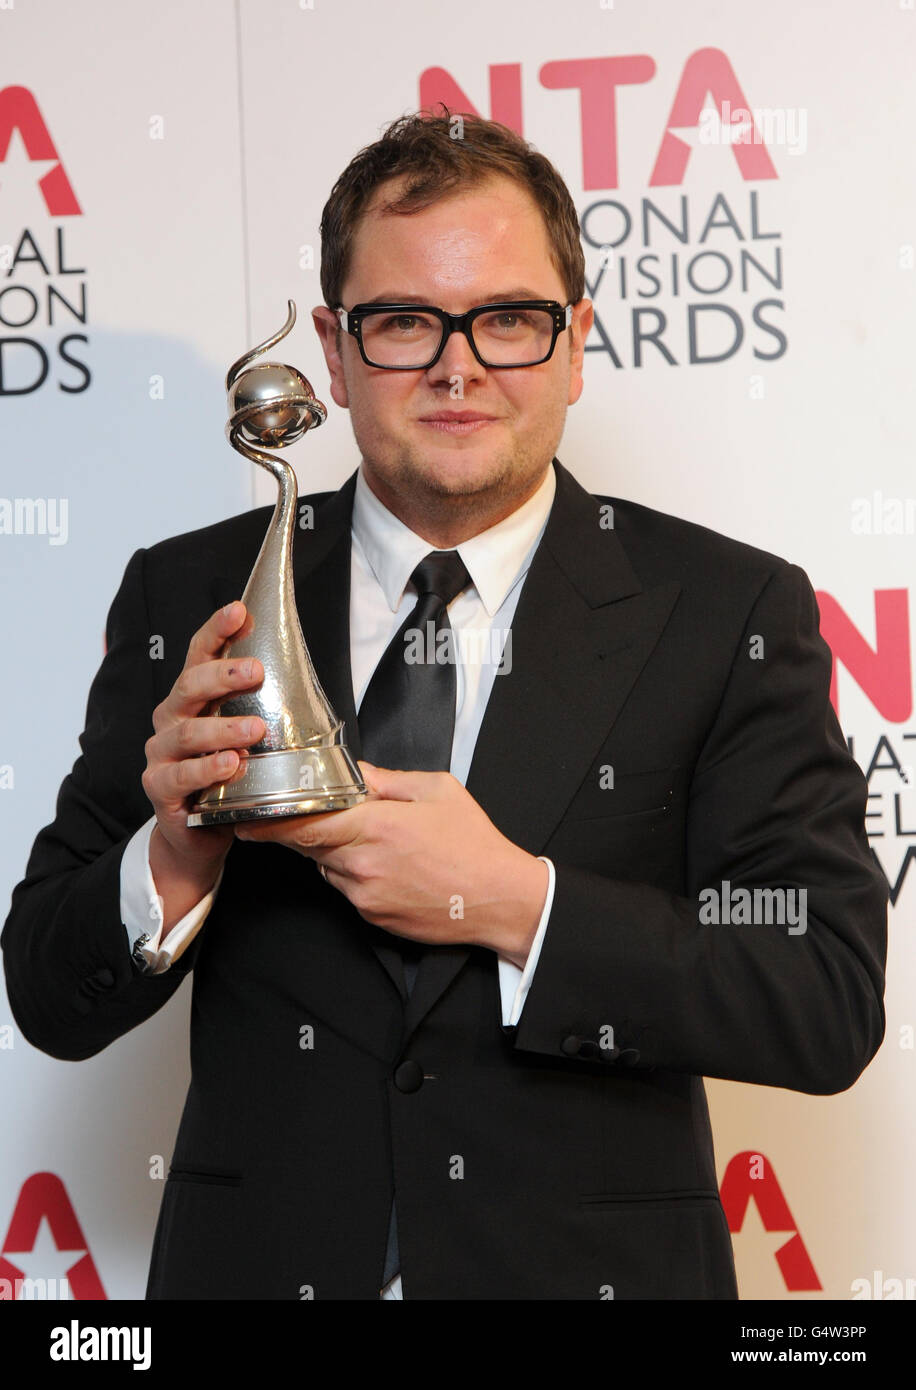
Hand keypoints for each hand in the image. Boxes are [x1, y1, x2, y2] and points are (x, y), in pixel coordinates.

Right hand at [141, 602, 265, 920]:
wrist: (199, 836)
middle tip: (256, 670)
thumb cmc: (228, 779)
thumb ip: (261, 708)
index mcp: (191, 700)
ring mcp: (161, 754)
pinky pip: (181, 775)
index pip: (198, 656)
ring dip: (223, 728)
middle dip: (222, 675)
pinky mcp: (160, 789)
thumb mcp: (245, 739)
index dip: (216, 631)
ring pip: (186, 732)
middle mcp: (170, 720)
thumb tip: (303, 676)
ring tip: (256, 729)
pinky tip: (232, 765)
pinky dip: (208, 769)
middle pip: (189, 687)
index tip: (239, 610)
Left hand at [235, 762, 548, 965]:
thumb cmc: (473, 844)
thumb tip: (355, 772)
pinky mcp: (372, 916)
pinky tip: (387, 864)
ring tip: (373, 840)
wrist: (499, 899)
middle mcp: (363, 863)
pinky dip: (353, 873)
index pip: (304, 823)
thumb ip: (387, 780)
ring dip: (333, 851)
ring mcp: (365, 894)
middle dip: (302, 829)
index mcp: (376, 826)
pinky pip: (347, 889)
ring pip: (327, 867)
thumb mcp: (437, 791)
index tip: (247, 814)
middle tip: (302, 814)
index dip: (270, 820)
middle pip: (308, 845)